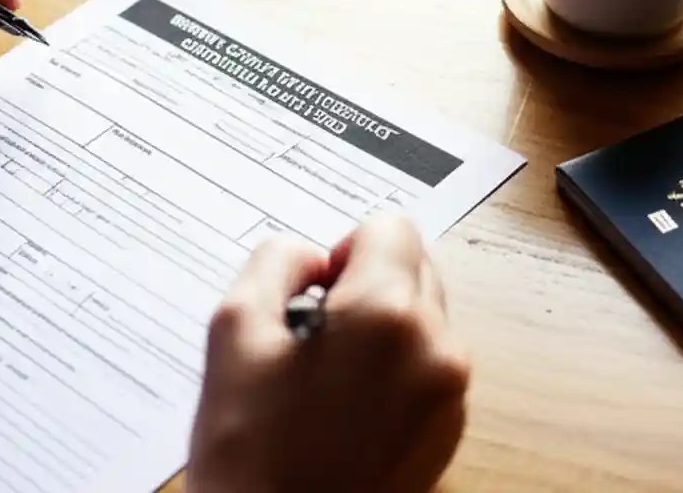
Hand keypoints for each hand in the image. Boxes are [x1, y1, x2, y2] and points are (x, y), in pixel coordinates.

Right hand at [186, 214, 469, 492]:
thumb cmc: (250, 454)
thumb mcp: (233, 329)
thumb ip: (276, 261)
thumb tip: (311, 256)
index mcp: (387, 315)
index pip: (389, 226)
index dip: (343, 248)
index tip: (314, 291)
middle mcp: (435, 349)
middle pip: (415, 267)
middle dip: (366, 285)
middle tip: (312, 338)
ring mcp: (449, 395)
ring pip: (423, 317)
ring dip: (381, 328)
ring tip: (324, 380)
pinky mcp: (449, 431)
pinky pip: (428, 366)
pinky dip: (394, 370)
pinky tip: (344, 409)